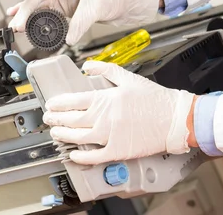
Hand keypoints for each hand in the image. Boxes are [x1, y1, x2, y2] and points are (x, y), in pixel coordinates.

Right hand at [2, 0, 160, 44]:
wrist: (126, 2)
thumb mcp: (97, 7)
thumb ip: (82, 22)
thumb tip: (69, 37)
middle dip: (25, 11)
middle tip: (18, 25)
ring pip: (39, 6)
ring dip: (28, 17)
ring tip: (17, 27)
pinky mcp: (66, 8)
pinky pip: (47, 14)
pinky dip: (36, 20)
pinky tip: (25, 24)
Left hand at [43, 60, 195, 164]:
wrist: (174, 118)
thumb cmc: (154, 98)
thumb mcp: (128, 77)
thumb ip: (105, 69)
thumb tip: (87, 66)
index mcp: (106, 98)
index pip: (75, 100)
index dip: (59, 103)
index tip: (51, 104)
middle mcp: (105, 117)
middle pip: (73, 119)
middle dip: (57, 118)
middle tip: (48, 118)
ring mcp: (111, 135)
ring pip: (80, 137)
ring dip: (64, 135)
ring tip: (55, 132)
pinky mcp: (119, 151)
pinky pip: (96, 156)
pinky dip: (82, 156)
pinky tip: (74, 154)